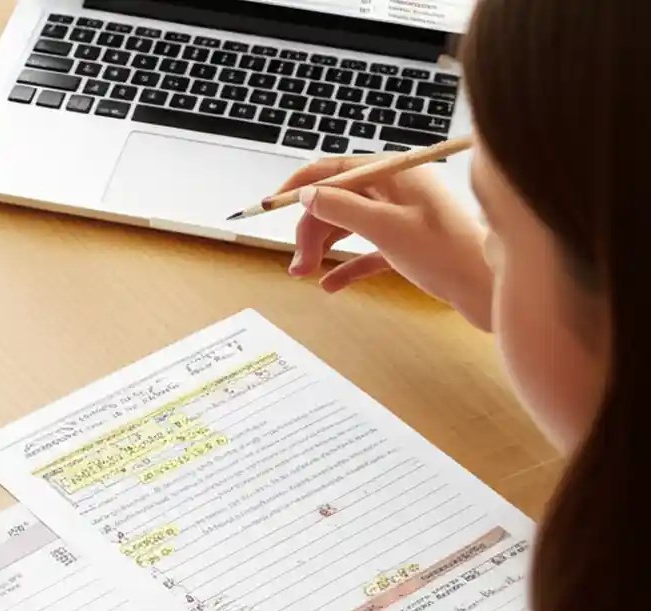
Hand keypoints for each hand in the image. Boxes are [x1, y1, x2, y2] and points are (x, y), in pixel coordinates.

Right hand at [281, 156, 493, 329]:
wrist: (491, 291)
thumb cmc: (448, 255)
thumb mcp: (386, 228)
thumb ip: (342, 208)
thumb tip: (306, 194)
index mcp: (395, 174)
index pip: (335, 168)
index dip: (300, 185)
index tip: (271, 205)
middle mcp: (397, 191)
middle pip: (337, 200)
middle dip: (310, 229)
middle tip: (297, 265)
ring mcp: (402, 218)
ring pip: (348, 226)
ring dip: (323, 248)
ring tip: (306, 274)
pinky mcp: (407, 246)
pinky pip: (366, 250)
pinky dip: (346, 265)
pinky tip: (330, 284)